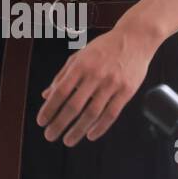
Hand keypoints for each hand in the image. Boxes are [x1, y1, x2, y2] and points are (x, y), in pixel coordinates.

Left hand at [36, 22, 155, 145]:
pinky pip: (111, 114)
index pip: (61, 91)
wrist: (135, 38)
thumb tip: (46, 95)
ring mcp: (112, 84)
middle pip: (74, 106)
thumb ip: (62, 75)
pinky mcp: (126, 91)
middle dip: (59, 124)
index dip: (49, 108)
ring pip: (92, 113)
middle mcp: (95, 75)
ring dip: (78, 130)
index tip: (41, 121)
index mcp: (81, 65)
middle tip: (50, 135)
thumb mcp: (80, 56)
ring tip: (68, 140)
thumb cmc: (105, 47)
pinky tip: (90, 135)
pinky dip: (100, 127)